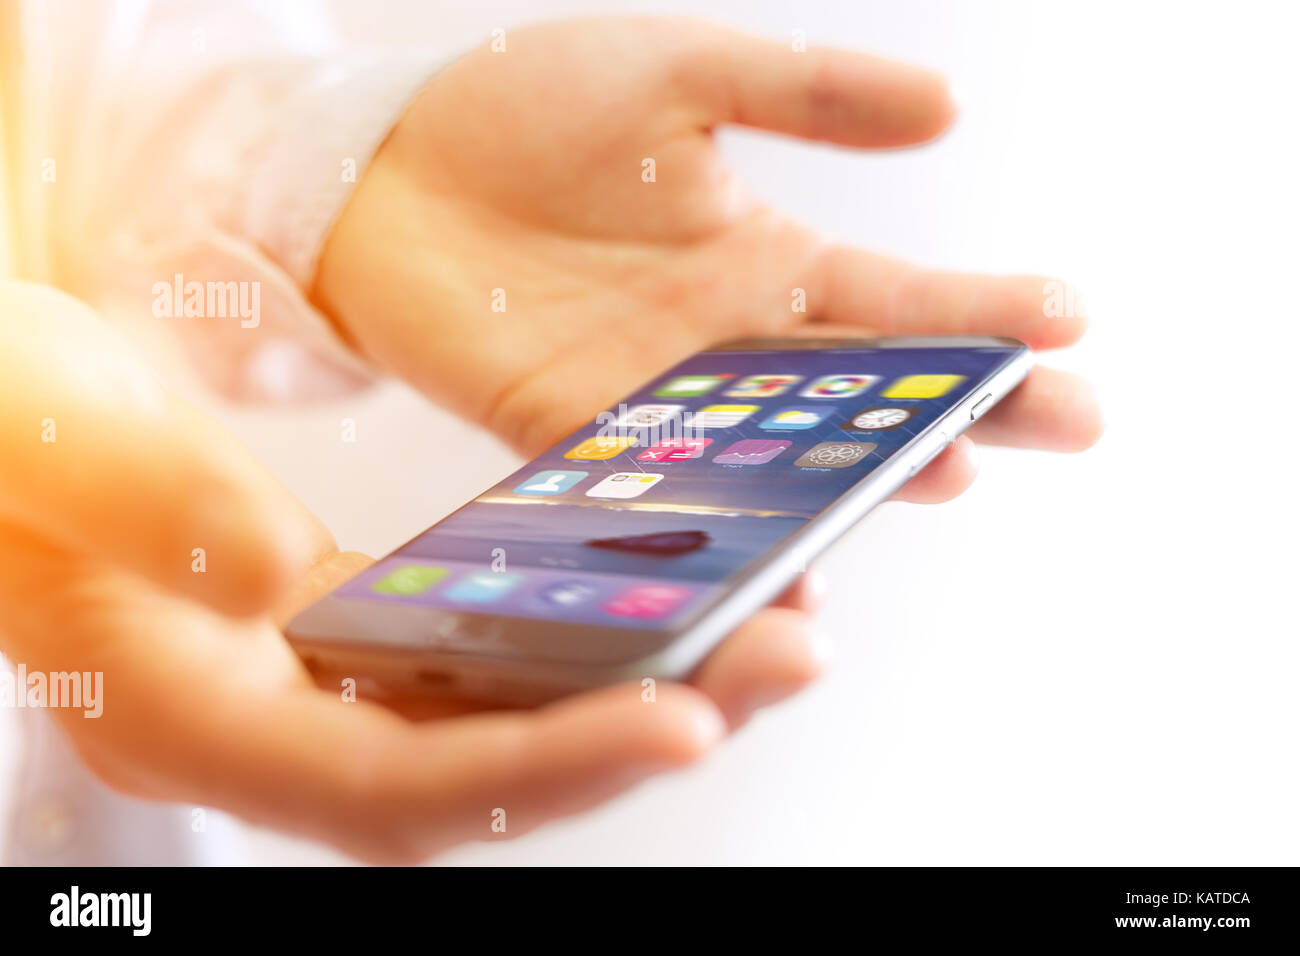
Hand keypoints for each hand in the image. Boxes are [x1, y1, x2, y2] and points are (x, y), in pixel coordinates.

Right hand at [0, 280, 824, 861]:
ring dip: (637, 680)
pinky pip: (482, 659)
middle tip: (786, 654)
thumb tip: (271, 572)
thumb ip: (142, 502)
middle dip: (641, 725)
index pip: (391, 785)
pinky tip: (663, 589)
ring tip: (771, 618)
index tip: (682, 719)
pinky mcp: (347, 633)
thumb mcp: (39, 429)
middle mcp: (271, 721)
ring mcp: (314, 683)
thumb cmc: (4, 424)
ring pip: (500, 718)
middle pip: (485, 767)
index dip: (541, 763)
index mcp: (192, 713)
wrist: (4, 422)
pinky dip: (578, 638)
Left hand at [313, 16, 1102, 500]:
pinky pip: (663, 484)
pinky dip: (723, 514)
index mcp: (762, 261)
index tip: (1069, 320)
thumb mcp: (680, 75)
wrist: (388, 165)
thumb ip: (804, 95)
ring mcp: (657, 400)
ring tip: (944, 473)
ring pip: (780, 449)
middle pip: (866, 388)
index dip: (980, 307)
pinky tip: (781, 537)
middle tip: (1075, 421)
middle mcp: (727, 345)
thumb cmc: (528, 109)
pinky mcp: (574, 436)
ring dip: (859, 463)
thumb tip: (947, 108)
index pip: (894, 296)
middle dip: (968, 400)